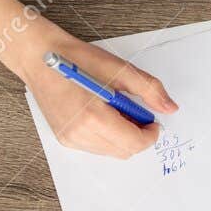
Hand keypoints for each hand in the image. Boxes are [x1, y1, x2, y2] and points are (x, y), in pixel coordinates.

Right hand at [23, 33, 177, 158]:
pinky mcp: (64, 138)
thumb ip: (149, 90)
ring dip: (122, 138)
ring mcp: (70, 138)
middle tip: (137, 114)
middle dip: (138, 136)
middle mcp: (80, 134)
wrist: (40, 57)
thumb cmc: (77, 59)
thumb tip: (170, 108)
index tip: (154, 120)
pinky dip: (107, 137)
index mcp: (94, 117)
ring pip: (111, 152)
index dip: (150, 134)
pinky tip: (103, 115)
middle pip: (124, 151)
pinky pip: (96, 148)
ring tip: (118, 111)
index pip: (134, 142)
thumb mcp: (120, 69)